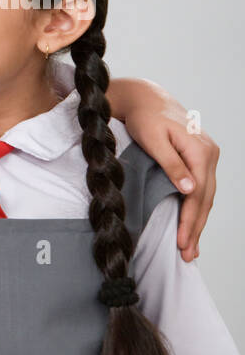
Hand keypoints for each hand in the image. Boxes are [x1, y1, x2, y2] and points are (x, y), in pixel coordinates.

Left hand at [116, 81, 216, 260]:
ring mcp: (208, 156)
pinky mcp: (201, 158)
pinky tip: (192, 224)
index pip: (198, 194)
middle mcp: (209, 154)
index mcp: (200, 151)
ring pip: (206, 196)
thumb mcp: (153, 139)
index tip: (182, 242)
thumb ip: (172, 164)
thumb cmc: (145, 118)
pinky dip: (197, 208)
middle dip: (196, 228)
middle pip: (205, 199)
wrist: (146, 99)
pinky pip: (203, 188)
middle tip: (188, 255)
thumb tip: (190, 189)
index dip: (190, 220)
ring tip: (191, 248)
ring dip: (198, 222)